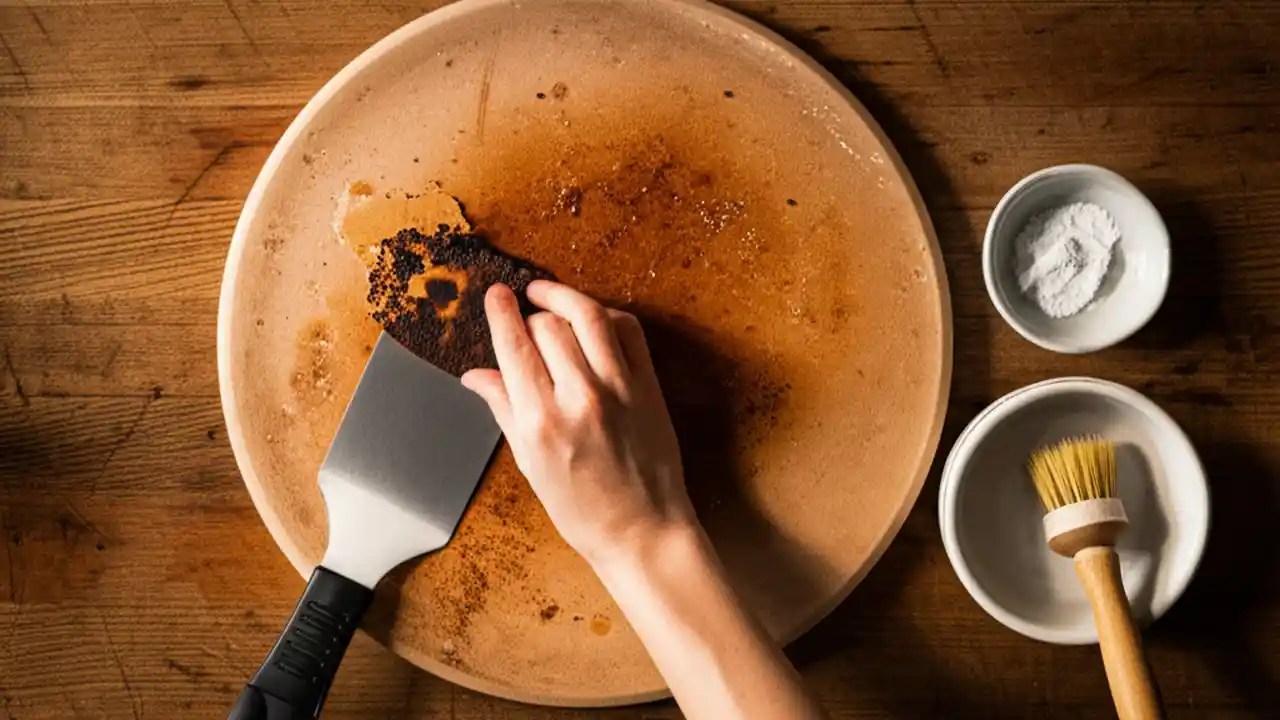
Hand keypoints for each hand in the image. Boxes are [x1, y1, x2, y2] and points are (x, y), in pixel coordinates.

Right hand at [461, 280, 694, 566]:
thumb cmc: (581, 508)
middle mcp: (579, 397)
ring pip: (588, 316)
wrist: (642, 530)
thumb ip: (504, 410)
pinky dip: (606, 315)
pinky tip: (591, 320)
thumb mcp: (529, 464)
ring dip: (565, 298)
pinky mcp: (649, 385)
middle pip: (548, 324)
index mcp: (540, 421)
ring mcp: (619, 388)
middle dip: (530, 313)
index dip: (500, 312)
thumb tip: (475, 374)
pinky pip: (628, 330)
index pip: (514, 346)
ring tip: (549, 296)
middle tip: (523, 316)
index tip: (495, 294)